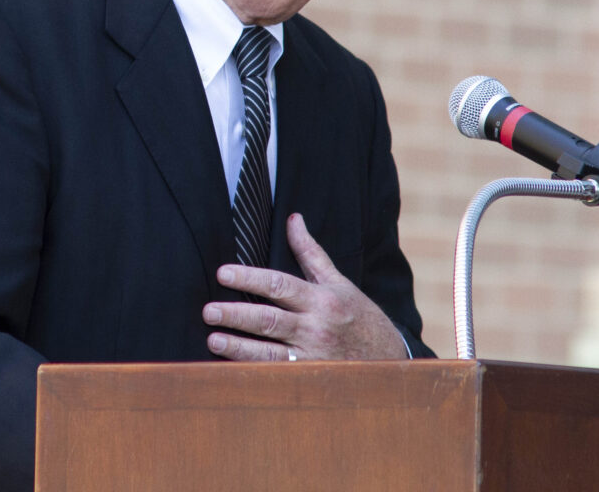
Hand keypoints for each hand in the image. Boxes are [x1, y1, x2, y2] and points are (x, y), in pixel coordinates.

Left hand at [202, 213, 408, 361]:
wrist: (390, 360)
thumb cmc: (359, 316)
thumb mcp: (338, 282)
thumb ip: (310, 252)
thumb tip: (293, 219)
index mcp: (321, 300)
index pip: (280, 285)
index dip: (250, 278)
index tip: (223, 273)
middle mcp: (316, 328)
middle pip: (270, 320)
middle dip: (237, 314)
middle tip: (208, 310)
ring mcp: (312, 358)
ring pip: (269, 353)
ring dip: (239, 347)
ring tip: (213, 339)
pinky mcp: (309, 380)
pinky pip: (276, 377)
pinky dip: (253, 373)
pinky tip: (230, 368)